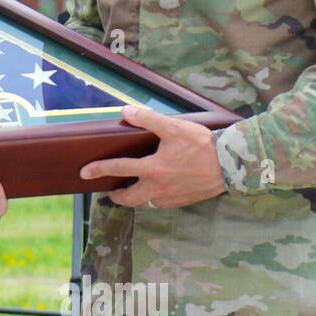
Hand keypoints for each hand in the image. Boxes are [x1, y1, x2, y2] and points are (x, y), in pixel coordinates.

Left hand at [80, 105, 225, 208]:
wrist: (231, 164)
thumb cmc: (202, 144)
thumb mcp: (174, 127)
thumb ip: (148, 119)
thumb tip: (126, 111)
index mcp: (152, 169)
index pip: (118, 169)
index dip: (99, 169)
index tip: (84, 172)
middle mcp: (158, 188)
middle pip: (128, 199)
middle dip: (116, 196)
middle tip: (111, 189)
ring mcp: (170, 198)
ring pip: (145, 204)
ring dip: (135, 198)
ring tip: (131, 190)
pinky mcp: (182, 202)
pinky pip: (161, 204)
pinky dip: (153, 199)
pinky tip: (155, 190)